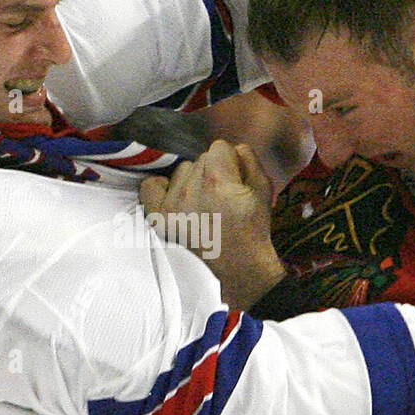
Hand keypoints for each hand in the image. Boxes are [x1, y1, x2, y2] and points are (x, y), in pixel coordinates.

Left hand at [139, 140, 285, 309]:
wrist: (238, 267)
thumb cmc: (253, 228)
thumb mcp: (264, 187)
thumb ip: (247, 157)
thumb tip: (230, 148)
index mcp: (217, 179)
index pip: (219, 147)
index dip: (231, 162)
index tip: (236, 180)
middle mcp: (189, 190)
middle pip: (200, 159)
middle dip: (213, 171)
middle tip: (222, 196)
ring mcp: (171, 205)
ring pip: (181, 171)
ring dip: (192, 181)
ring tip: (204, 203)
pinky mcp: (159, 219)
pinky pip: (150, 187)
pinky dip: (162, 188)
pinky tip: (176, 198)